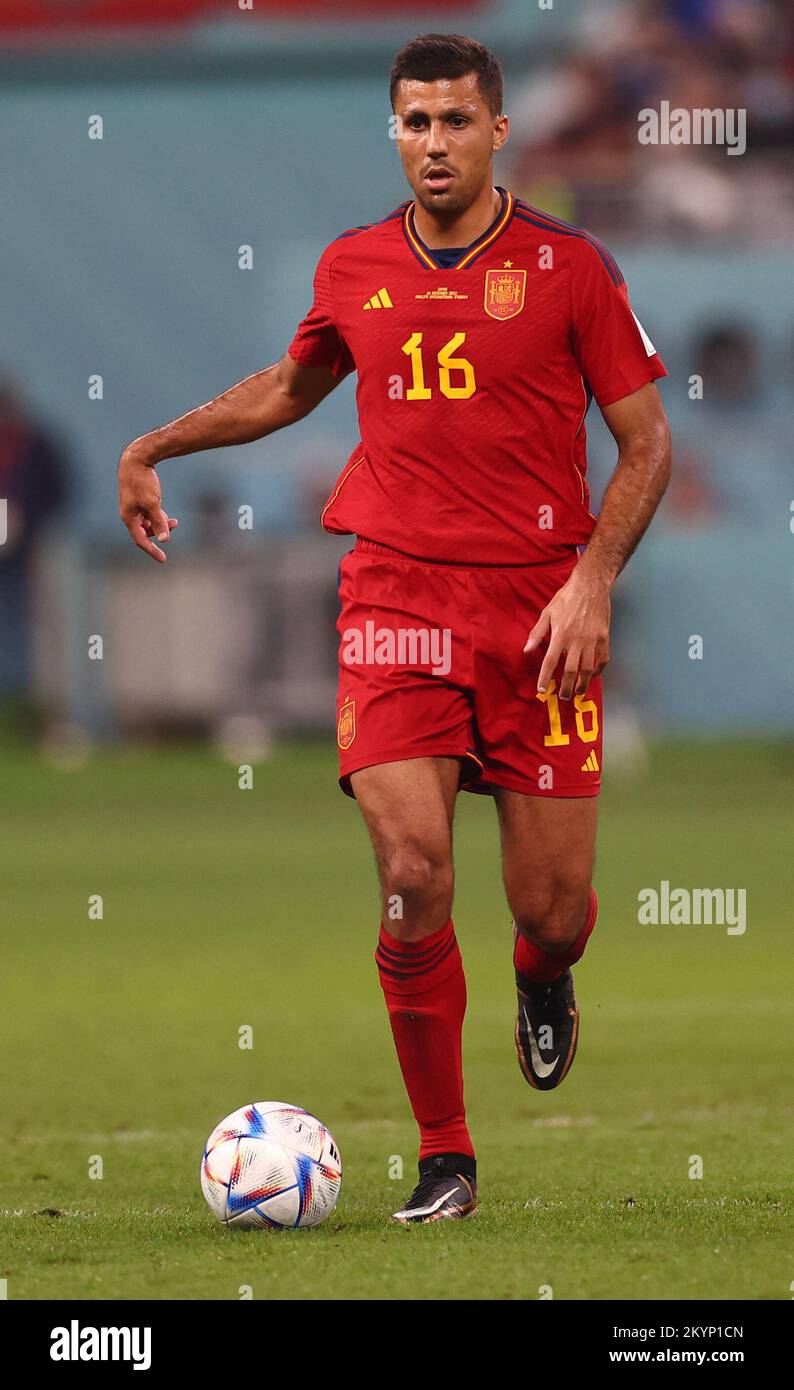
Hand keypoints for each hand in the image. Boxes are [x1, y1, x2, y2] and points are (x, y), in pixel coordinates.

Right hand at [118, 446, 177, 562]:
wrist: (136, 459)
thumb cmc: (142, 481)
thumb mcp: (153, 504)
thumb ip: (158, 522)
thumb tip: (164, 539)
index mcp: (128, 517)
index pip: (140, 540)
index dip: (152, 550)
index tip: (163, 559)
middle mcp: (129, 514)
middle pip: (145, 532)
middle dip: (159, 533)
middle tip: (174, 527)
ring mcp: (133, 507)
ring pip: (148, 523)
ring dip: (160, 524)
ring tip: (174, 522)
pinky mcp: (138, 500)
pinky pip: (148, 514)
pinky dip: (158, 516)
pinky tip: (166, 515)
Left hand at [524, 561, 610, 698]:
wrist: (591, 585)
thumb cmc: (566, 598)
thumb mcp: (547, 612)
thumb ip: (537, 633)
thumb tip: (526, 650)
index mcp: (560, 634)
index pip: (550, 662)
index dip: (545, 678)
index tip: (542, 689)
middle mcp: (577, 640)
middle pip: (571, 670)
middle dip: (567, 687)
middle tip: (564, 697)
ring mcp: (593, 640)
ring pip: (588, 668)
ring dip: (583, 683)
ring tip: (578, 692)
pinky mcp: (604, 637)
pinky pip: (602, 659)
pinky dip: (598, 670)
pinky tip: (593, 676)